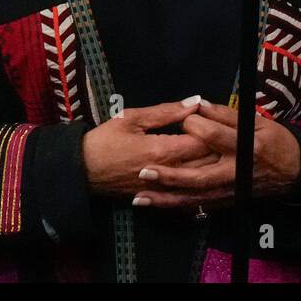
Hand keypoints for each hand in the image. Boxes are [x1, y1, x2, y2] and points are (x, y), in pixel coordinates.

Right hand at [81, 99, 216, 196]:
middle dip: (216, 147)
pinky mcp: (158, 199)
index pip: (202, 141)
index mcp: (162, 150)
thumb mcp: (132, 118)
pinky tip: (201, 172)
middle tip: (219, 133)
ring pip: (199, 180)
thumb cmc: (105, 140)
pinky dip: (197, 182)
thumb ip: (167, 111)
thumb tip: (195, 101)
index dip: (212, 128)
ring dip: (210, 165)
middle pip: (205, 163)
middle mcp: (167, 173)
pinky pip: (186, 193)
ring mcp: (163, 189)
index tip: (213, 118)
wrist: (81, 171)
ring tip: (214, 150)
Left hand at [132, 100, 300, 210]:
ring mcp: (229, 191)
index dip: (195, 125)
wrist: (292, 172)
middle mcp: (234, 173)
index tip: (184, 116)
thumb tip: (197, 104)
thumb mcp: (255, 121)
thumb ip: (225, 114)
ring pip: (194, 197)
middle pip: (199, 176)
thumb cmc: (274, 141)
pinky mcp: (226, 201)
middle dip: (170, 176)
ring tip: (140, 195)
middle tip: (144, 170)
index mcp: (244, 148)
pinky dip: (176, 207)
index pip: (214, 137)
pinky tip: (156, 204)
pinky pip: (198, 206)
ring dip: (166, 198)